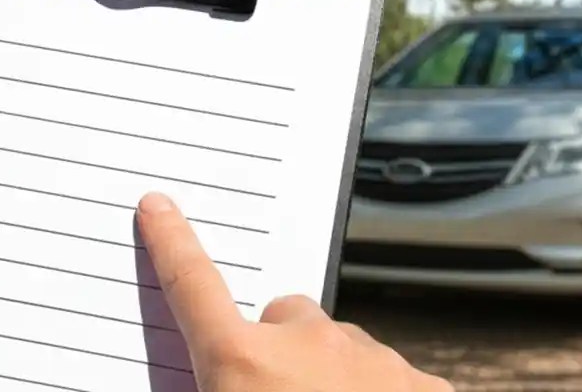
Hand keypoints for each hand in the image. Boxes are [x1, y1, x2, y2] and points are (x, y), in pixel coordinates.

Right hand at [136, 193, 452, 391]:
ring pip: (341, 350)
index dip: (172, 243)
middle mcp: (309, 347)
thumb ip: (212, 387)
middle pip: (282, 319)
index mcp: (244, 367)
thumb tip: (214, 378)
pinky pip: (389, 378)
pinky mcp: (423, 384)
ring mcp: (372, 361)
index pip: (191, 287)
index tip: (159, 207)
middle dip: (278, 351)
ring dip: (332, 381)